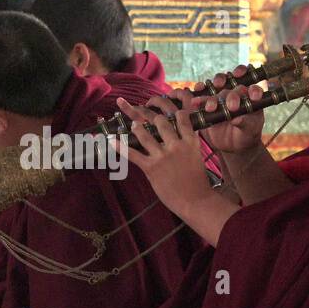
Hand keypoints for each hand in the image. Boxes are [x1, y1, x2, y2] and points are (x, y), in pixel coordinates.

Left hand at [113, 96, 216, 220]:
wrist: (196, 201)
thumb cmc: (197, 181)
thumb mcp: (196, 157)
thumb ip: (187, 144)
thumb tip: (177, 135)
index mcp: (190, 141)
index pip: (181, 117)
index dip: (171, 109)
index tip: (163, 107)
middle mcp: (176, 145)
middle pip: (160, 121)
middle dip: (149, 115)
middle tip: (141, 111)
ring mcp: (163, 156)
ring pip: (145, 134)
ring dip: (136, 127)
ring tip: (133, 125)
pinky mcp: (151, 168)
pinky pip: (132, 154)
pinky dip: (120, 147)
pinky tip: (111, 141)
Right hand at [194, 66, 265, 153]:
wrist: (232, 144)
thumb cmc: (246, 134)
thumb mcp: (250, 130)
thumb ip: (246, 122)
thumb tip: (237, 118)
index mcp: (250, 99)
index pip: (253, 90)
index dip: (254, 90)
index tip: (254, 96)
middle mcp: (236, 95)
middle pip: (232, 90)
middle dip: (231, 97)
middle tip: (231, 107)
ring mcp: (221, 98)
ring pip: (216, 91)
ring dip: (212, 98)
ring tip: (210, 107)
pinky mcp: (208, 104)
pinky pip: (202, 97)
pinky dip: (198, 97)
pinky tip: (195, 101)